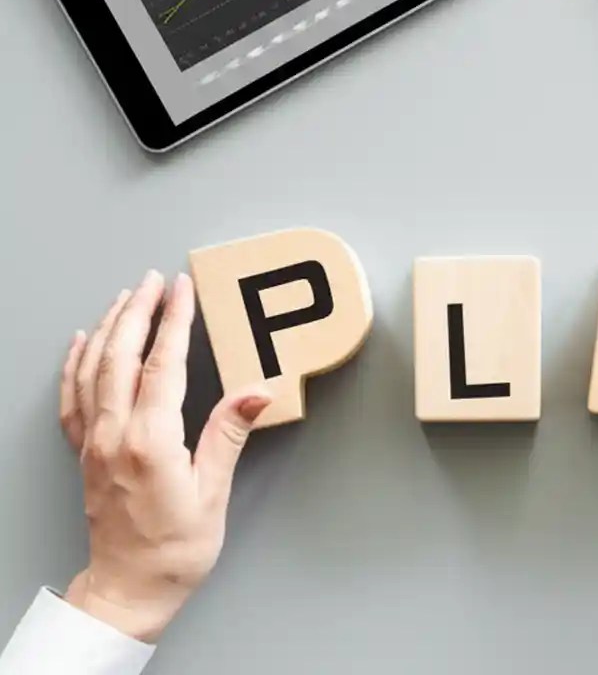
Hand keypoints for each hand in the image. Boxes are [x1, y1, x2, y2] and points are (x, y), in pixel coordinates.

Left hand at [58, 271, 272, 641]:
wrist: (130, 587)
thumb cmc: (175, 549)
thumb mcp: (213, 493)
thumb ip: (228, 436)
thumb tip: (255, 394)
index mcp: (150, 442)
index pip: (163, 366)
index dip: (174, 322)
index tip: (183, 290)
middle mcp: (115, 436)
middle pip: (122, 357)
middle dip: (139, 311)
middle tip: (155, 279)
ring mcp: (94, 442)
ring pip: (94, 370)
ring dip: (110, 328)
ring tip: (126, 297)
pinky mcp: (85, 453)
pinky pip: (72, 397)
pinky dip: (76, 364)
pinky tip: (82, 344)